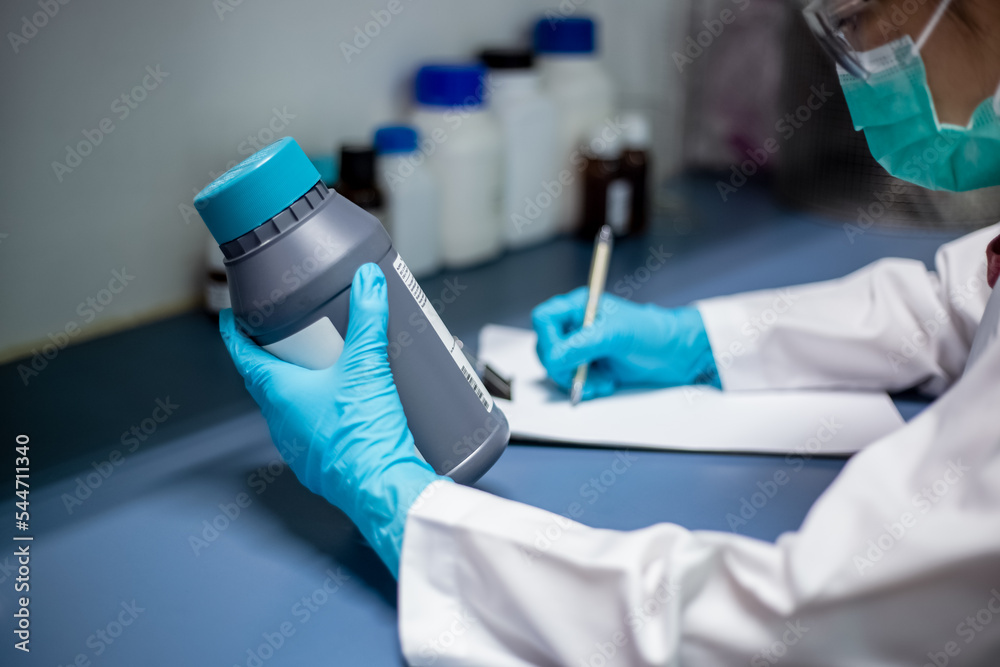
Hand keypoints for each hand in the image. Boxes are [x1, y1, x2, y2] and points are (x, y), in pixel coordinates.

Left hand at [220, 263, 444, 576]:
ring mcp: (298, 448)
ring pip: (288, 409)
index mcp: (279, 395)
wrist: (383, 488)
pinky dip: (319, 414)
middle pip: (266, 382)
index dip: (235, 334)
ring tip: (322, 369)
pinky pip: (310, 432)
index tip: (232, 319)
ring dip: (298, 388)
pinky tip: (344, 409)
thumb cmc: (365, 435)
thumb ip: (368, 318)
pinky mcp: (320, 465)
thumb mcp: (368, 366)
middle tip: (284, 336)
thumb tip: (367, 281)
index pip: (244, 357)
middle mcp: (281, 423)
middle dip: (272, 358)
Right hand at [531, 288, 720, 399]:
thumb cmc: (653, 333)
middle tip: (579, 376)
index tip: (561, 357)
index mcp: (580, 306)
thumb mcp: (616, 335)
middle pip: (547, 347)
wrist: (676, 355)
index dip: (548, 339)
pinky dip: (584, 386)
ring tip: (600, 383)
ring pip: (558, 367)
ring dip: (575, 380)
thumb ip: (582, 344)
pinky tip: (604, 384)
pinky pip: (572, 379)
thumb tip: (555, 357)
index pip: (545, 319)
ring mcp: (583, 347)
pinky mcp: (590, 365)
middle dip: (562, 366)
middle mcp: (578, 325)